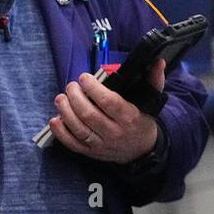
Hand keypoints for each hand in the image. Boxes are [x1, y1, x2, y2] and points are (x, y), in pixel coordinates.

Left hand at [48, 59, 165, 162]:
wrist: (142, 150)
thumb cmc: (142, 120)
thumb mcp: (151, 101)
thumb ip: (153, 80)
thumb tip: (158, 61)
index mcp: (129, 117)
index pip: (108, 102)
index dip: (93, 88)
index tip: (84, 78)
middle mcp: (114, 132)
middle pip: (89, 114)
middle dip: (75, 97)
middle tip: (70, 86)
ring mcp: (101, 144)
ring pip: (78, 128)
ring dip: (65, 111)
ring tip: (60, 98)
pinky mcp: (90, 152)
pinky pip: (72, 144)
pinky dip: (60, 133)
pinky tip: (55, 119)